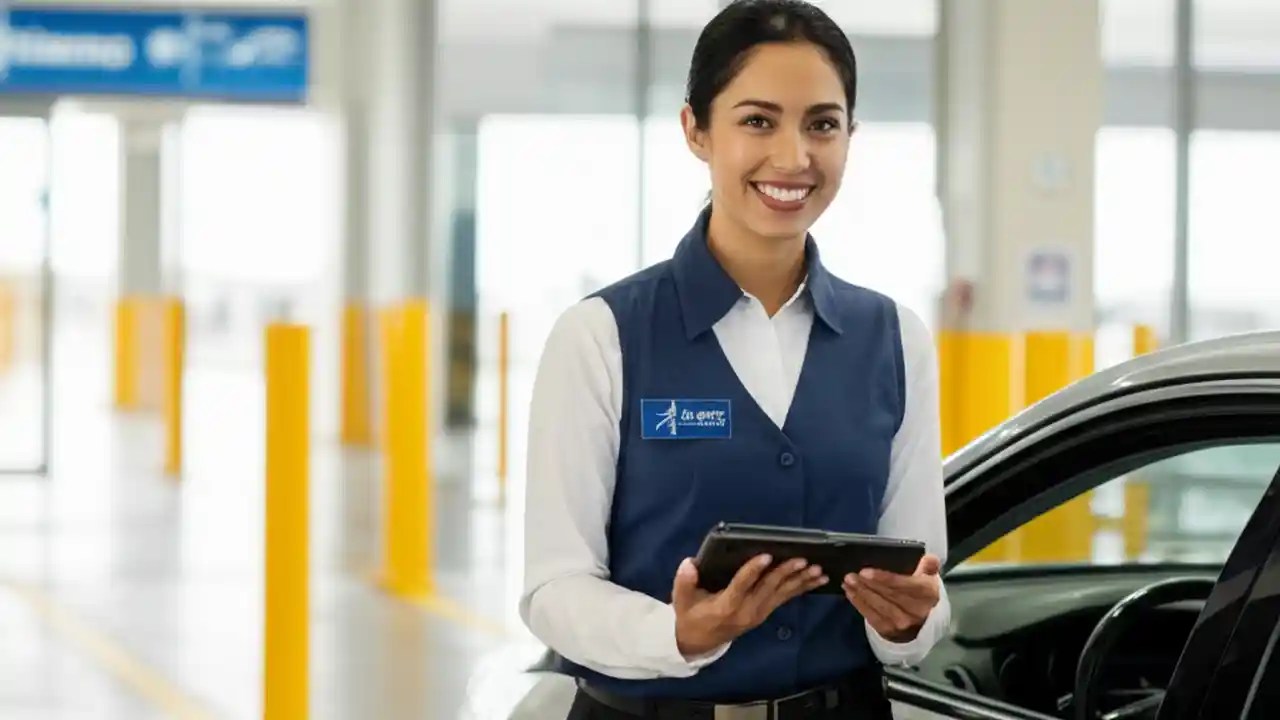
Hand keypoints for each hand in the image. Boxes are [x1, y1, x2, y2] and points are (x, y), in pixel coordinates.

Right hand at [672, 554, 827, 657]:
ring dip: (800, 581)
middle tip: (802, 559)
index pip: (741, 586)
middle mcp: (746, 611)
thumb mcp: (681, 600)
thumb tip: (689, 563)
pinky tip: (816, 580)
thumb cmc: (691, 616)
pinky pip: (785, 599)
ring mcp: (758, 613)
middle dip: (786, 572)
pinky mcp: (765, 613)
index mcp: (725, 606)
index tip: (766, 555)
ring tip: (817, 570)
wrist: (698, 642)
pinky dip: (801, 588)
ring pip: (782, 594)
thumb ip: (684, 581)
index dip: (753, 570)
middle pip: (768, 589)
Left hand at [842, 554, 940, 641]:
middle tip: (851, 575)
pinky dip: (858, 603)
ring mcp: (902, 623)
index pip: (905, 585)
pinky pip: (871, 616)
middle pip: (889, 595)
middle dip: (868, 584)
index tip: (865, 571)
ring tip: (848, 581)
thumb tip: (929, 558)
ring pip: (878, 606)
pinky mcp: (888, 631)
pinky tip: (850, 592)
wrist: (919, 623)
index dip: (884, 578)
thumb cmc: (919, 594)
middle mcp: (917, 611)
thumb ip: (929, 566)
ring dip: (860, 593)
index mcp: (928, 594)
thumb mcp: (928, 579)